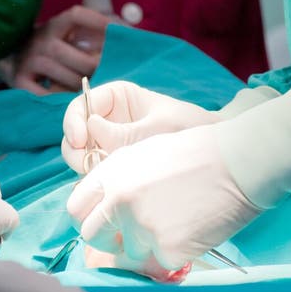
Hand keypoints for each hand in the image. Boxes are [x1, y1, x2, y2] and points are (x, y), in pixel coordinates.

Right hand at [12, 5, 111, 94]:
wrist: (8, 58)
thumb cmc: (48, 46)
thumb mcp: (63, 33)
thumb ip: (90, 31)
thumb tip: (127, 31)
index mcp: (55, 24)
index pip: (77, 15)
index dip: (99, 22)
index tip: (117, 32)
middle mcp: (42, 39)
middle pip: (80, 58)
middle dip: (97, 70)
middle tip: (109, 77)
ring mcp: (30, 60)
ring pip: (67, 79)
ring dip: (82, 89)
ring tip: (93, 92)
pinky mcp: (20, 80)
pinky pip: (46, 95)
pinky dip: (60, 100)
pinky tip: (70, 102)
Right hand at [61, 82, 278, 173]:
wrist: (216, 154)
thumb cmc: (189, 129)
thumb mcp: (157, 127)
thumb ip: (123, 133)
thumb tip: (88, 131)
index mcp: (116, 99)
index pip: (80, 107)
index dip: (74, 123)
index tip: (81, 140)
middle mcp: (108, 122)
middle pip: (75, 137)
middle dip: (78, 152)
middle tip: (91, 166)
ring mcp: (110, 148)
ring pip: (83, 160)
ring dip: (88, 172)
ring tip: (110, 180)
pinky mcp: (117, 171)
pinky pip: (98, 178)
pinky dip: (100, 186)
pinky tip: (114, 192)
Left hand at [67, 84, 290, 271]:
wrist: (235, 161)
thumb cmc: (194, 152)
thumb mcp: (143, 153)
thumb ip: (116, 180)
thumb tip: (102, 209)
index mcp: (111, 174)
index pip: (76, 210)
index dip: (90, 217)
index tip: (105, 221)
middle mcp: (119, 201)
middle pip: (92, 236)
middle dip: (111, 237)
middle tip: (135, 231)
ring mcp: (142, 227)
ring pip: (130, 254)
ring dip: (147, 244)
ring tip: (175, 218)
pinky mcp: (168, 250)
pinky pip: (160, 263)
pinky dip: (174, 252)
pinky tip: (191, 228)